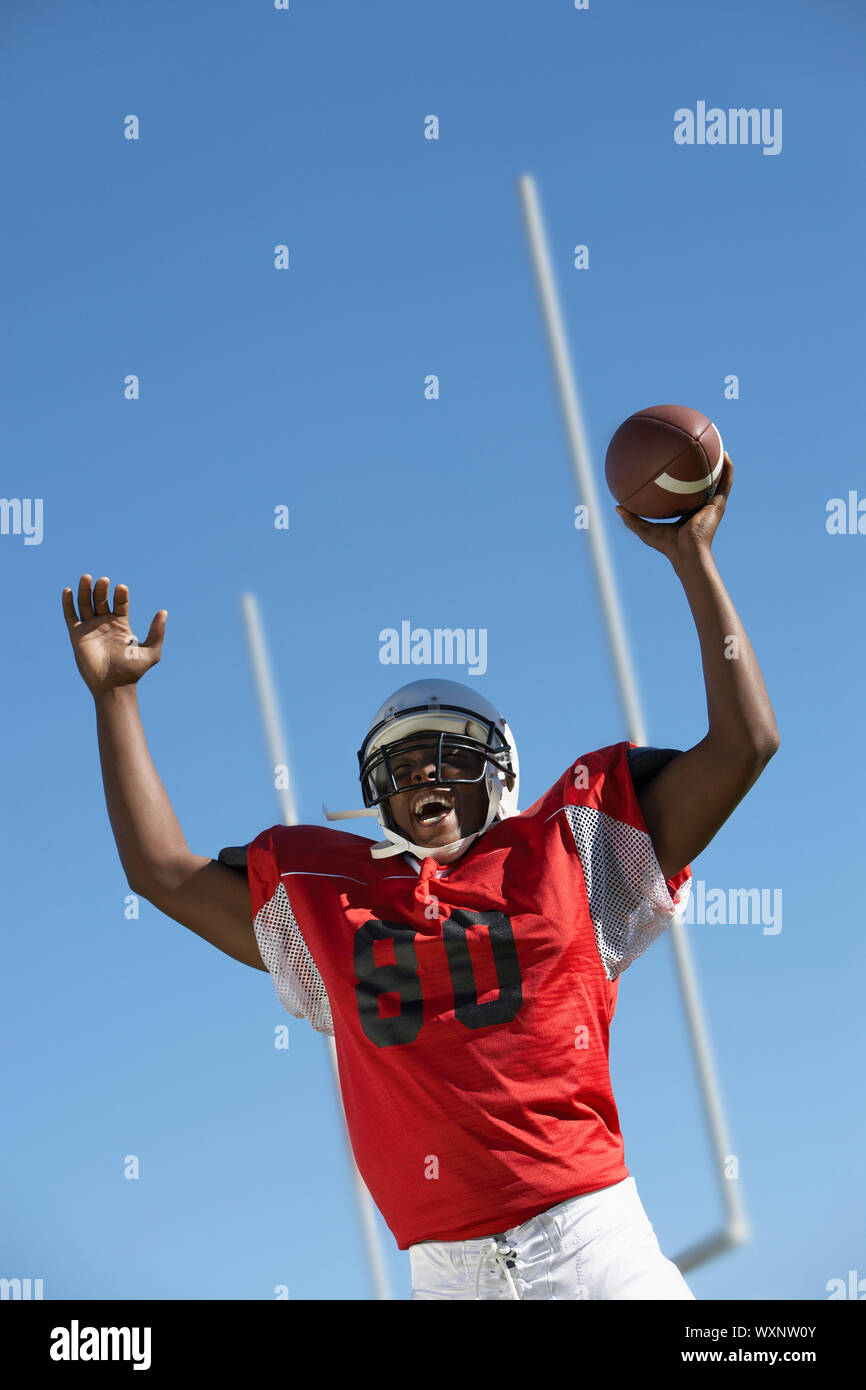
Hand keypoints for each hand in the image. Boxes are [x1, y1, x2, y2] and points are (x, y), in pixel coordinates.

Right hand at [62, 575, 165, 696]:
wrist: (113, 686)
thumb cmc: (133, 671)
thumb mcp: (151, 652)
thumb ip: (157, 632)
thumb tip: (163, 612)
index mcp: (121, 624)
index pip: (120, 603)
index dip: (120, 595)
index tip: (121, 588)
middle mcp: (105, 623)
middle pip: (101, 599)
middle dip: (101, 589)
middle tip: (103, 580)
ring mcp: (90, 628)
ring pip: (85, 604)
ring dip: (85, 590)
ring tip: (87, 577)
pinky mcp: (77, 635)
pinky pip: (71, 616)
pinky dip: (68, 603)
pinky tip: (67, 591)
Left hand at [614, 453, 732, 564]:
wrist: (687, 552)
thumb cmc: (667, 545)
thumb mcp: (645, 530)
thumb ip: (631, 519)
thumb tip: (617, 507)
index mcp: (686, 511)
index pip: (684, 491)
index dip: (681, 478)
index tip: (676, 463)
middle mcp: (700, 505)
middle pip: (701, 482)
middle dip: (700, 466)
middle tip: (696, 448)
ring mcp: (711, 504)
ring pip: (718, 479)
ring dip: (720, 463)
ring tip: (718, 444)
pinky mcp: (719, 504)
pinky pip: (726, 482)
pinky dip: (728, 468)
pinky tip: (726, 454)